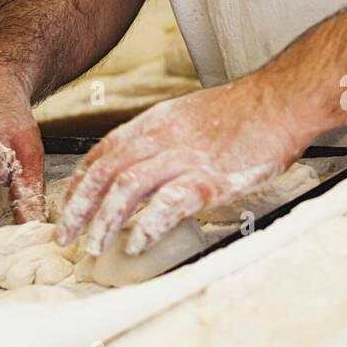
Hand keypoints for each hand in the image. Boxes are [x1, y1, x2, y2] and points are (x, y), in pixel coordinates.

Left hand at [55, 79, 310, 255]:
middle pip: (105, 172)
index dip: (80, 181)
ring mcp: (185, 157)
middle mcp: (162, 138)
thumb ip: (165, 139)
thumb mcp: (190, 115)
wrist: (280, 100)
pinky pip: (168, 204)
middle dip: (79, 207)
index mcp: (156, 122)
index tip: (66, 205)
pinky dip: (147, 226)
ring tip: (94, 246)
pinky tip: (136, 243)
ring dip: (105, 220)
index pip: (103, 152)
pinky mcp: (209, 178)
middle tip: (65, 235)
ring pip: (127, 189)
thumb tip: (145, 166)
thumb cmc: (243, 112)